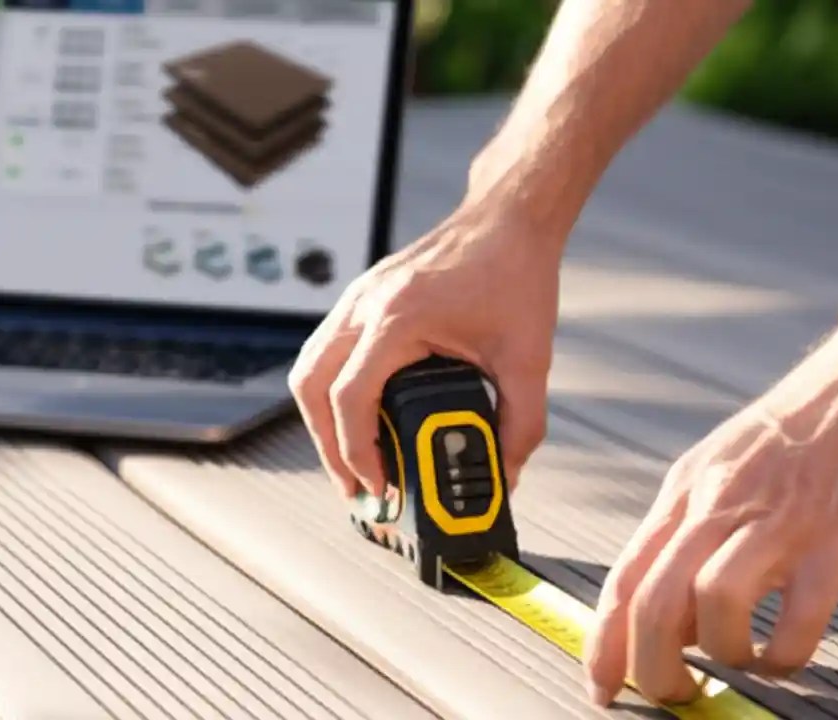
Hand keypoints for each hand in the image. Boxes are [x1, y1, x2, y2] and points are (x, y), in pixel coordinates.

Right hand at [288, 200, 562, 497]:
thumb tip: (505, 475)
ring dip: (321, 419)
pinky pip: (325, 350)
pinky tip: (356, 416)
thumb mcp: (528, 357)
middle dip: (326, 445)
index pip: (351, 397)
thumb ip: (521, 423)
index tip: (379, 485)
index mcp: (398, 316)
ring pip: (309, 368)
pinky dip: (330, 391)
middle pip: (310, 387)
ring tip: (350, 460)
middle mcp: (365, 304)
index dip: (357, 451)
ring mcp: (358, 297)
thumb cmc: (515, 271)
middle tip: (354, 485)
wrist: (509, 216)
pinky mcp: (362, 297)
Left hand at [582, 337, 837, 705]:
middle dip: (649, 669)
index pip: (623, 576)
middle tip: (671, 695)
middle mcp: (719, 505)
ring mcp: (776, 523)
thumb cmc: (800, 425)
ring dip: (716, 658)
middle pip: (653, 602)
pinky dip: (783, 656)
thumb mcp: (720, 465)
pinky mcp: (834, 541)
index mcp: (686, 490)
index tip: (598, 684)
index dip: (602, 641)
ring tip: (733, 666)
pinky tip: (784, 655)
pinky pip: (796, 620)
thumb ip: (690, 529)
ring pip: (710, 607)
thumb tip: (667, 603)